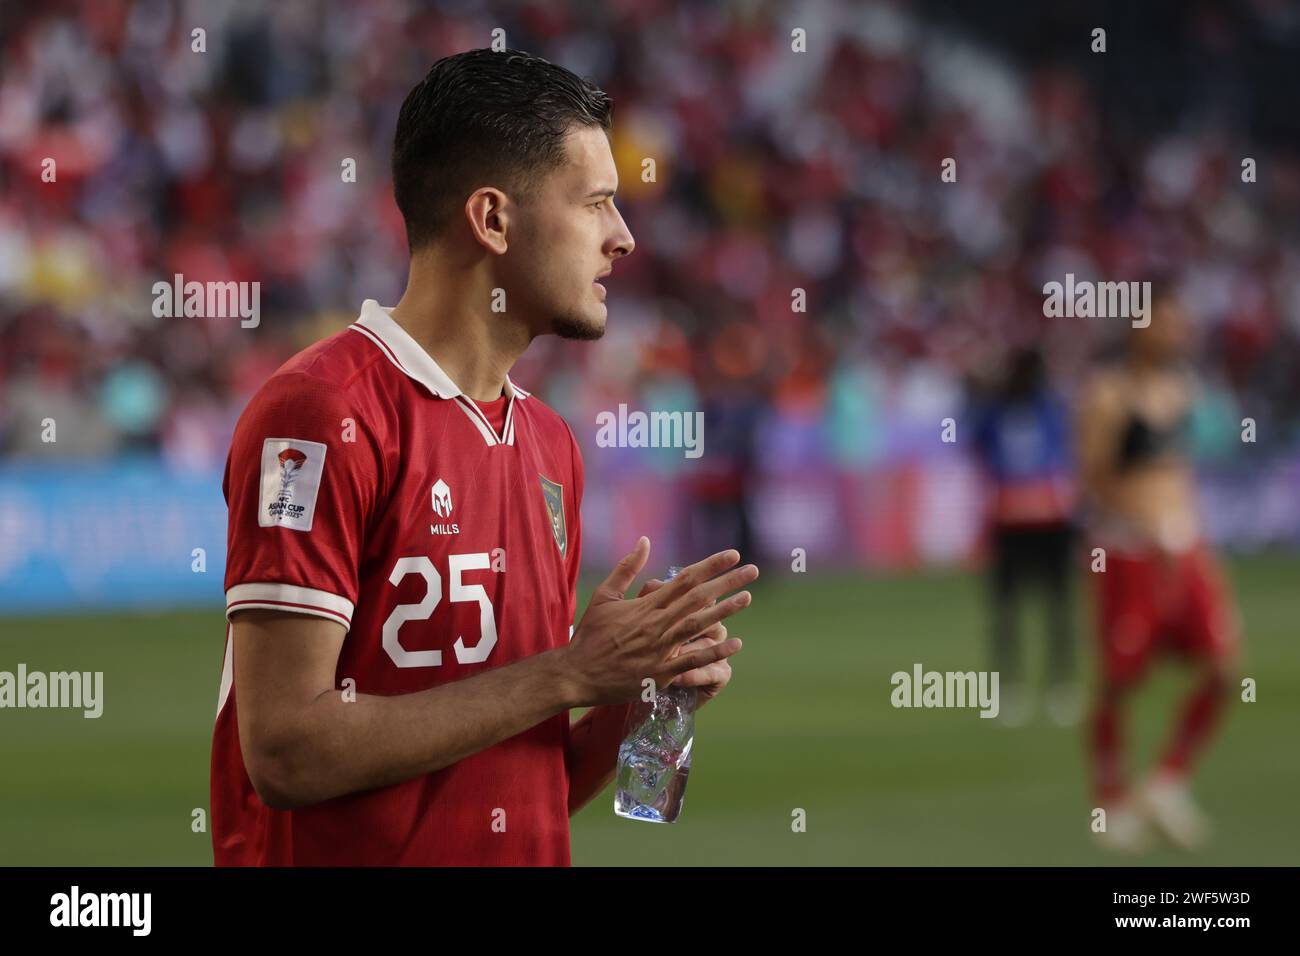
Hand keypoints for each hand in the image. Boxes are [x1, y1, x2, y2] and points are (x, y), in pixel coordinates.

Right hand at [562, 537, 757, 707]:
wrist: (577, 672)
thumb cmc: (591, 633)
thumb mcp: (605, 595)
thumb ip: (627, 568)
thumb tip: (645, 540)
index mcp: (646, 604)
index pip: (685, 578)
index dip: (711, 565)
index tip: (733, 555)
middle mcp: (657, 623)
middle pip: (699, 598)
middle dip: (728, 582)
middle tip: (752, 570)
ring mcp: (661, 649)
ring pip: (699, 625)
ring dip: (726, 611)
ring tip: (748, 597)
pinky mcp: (662, 673)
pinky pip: (693, 661)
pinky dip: (715, 652)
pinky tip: (735, 643)